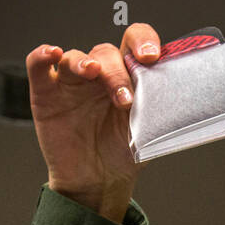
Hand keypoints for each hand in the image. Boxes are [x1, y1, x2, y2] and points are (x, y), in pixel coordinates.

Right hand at [24, 23, 161, 218]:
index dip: (143, 41)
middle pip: (106, 53)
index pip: (134, 42)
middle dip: (117, 73)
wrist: (99, 182)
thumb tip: (186, 98)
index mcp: (127, 75)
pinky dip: (42, 56)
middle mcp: (100, 74)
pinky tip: (52, 53)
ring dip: (85, 62)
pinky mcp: (46, 94)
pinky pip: (38, 66)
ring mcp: (72, 82)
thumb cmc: (124, 153)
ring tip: (93, 75)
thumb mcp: (151, 130)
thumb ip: (161, 108)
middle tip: (126, 100)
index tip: (151, 57)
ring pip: (76, 57)